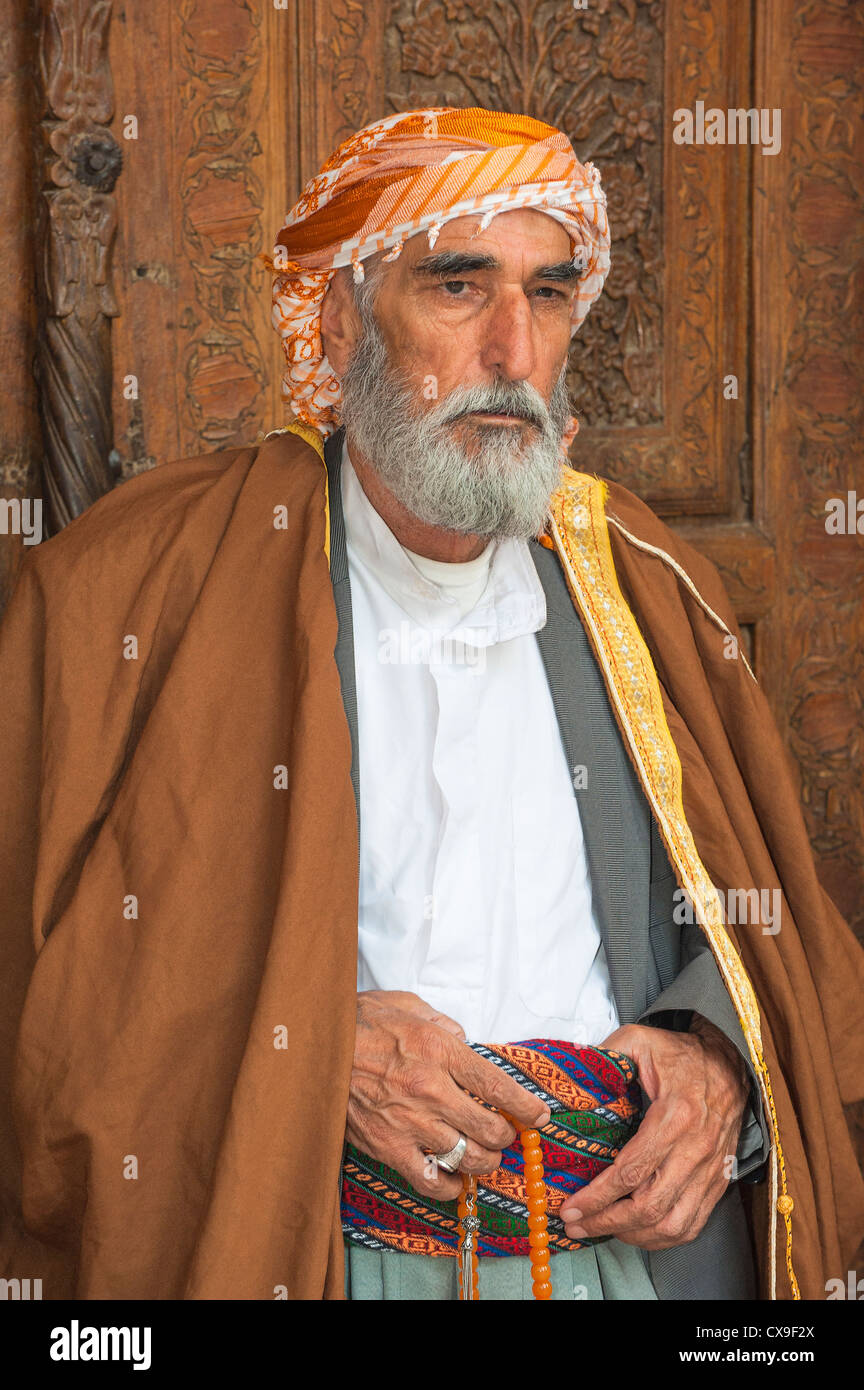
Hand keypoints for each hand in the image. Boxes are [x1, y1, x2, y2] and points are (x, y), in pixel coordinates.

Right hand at [346, 991, 549, 1199]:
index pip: (499, 1086)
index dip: (527, 1107)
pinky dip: (451, 1187)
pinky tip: (456, 1180)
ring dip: (484, 1162)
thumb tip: (463, 1040)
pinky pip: (431, 1181)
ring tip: (484, 1156)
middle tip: (504, 1134)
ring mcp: (410, 1123)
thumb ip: (443, 1024)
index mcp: (440, 1050)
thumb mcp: (408, 1005)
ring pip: (469, 1159)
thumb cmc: (359, 1021)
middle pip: (491, 1130)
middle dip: (506, 1137)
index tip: (539, 1116)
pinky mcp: (387, 1147)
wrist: (312, 1045)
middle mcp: (431, 1090)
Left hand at [558, 1018, 749, 1248]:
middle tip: (575, 1224)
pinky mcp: (717, 1182)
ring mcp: (710, 1171)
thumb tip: (571, 1068)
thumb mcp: (640, 1041)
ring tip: (601, 1229)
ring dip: (632, 1235)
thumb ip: (606, 1053)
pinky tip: (635, 1231)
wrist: (730, 1064)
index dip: (597, 1196)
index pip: (632, 1172)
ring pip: (671, 1224)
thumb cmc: (682, 1055)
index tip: (570, 1207)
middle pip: (649, 1207)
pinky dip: (661, 1237)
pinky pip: (692, 1224)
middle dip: (606, 1221)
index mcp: (675, 1117)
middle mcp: (696, 1150)